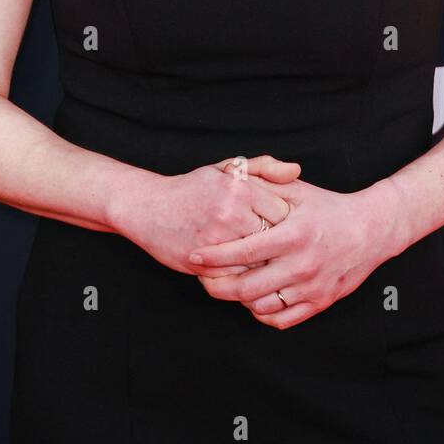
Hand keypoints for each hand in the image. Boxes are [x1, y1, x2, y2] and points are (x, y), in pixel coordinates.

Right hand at [111, 155, 298, 275]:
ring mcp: (216, 240)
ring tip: (265, 259)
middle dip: (278, 244)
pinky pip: (237, 276)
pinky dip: (242, 275)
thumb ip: (264, 167)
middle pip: (274, 238)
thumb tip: (296, 171)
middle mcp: (230, 213)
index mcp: (239, 188)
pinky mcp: (203, 263)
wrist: (147, 207)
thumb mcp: (227, 169)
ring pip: (258, 261)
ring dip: (263, 262)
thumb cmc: (193, 188)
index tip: (283, 224)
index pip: (284, 211)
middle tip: (280, 247)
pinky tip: (242, 268)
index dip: (287, 220)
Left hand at [189, 176, 404, 328]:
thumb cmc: (329, 207)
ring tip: (225, 287)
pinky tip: (252, 299)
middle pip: (246, 287)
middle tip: (202, 279)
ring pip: (261, 306)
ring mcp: (311, 287)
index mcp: (293, 235)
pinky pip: (281, 319)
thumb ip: (265, 183)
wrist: (372, 230)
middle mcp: (302, 265)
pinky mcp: (319, 303)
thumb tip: (233, 177)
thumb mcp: (298, 191)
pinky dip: (261, 313)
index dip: (213, 256)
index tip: (193, 255)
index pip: (243, 252)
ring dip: (237, 300)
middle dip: (217, 286)